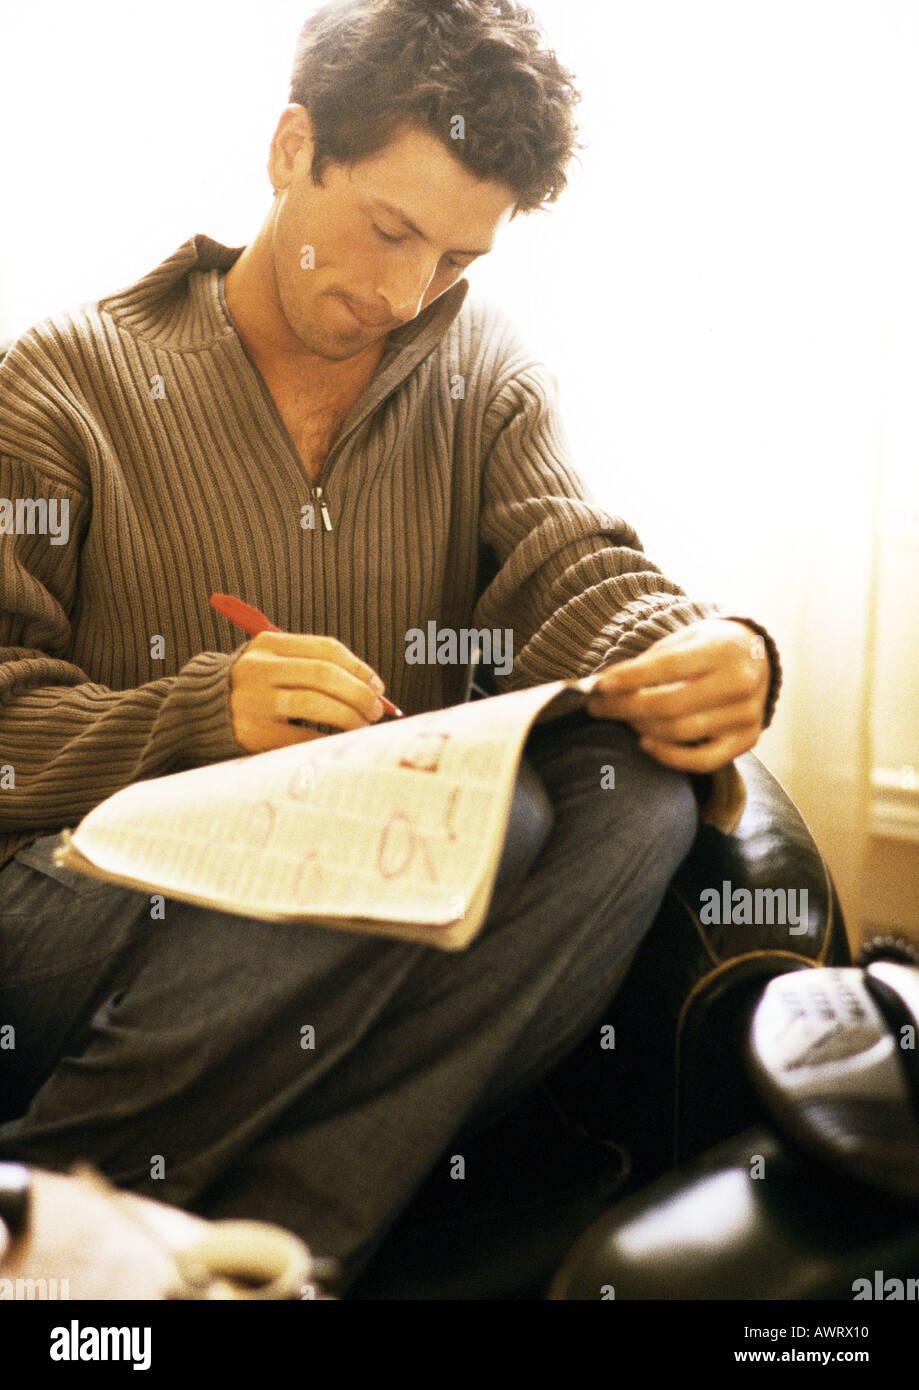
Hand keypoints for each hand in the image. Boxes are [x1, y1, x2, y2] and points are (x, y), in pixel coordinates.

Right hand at [229, 631, 386, 752]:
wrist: (201, 713)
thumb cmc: (255, 688)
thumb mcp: (274, 664)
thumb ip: (315, 668)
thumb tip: (372, 688)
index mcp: (268, 644)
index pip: (326, 649)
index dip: (359, 668)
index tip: (377, 686)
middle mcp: (260, 669)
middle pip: (324, 674)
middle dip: (359, 693)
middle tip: (376, 710)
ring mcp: (255, 701)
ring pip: (317, 703)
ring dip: (350, 716)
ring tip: (362, 725)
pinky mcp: (255, 733)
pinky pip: (303, 735)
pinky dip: (329, 738)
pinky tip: (339, 740)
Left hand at [586, 618, 770, 771]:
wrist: (756, 657)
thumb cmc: (709, 647)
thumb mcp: (683, 639)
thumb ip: (648, 662)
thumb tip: (603, 686)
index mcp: (722, 649)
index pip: (667, 666)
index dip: (630, 678)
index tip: (599, 686)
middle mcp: (739, 683)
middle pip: (670, 704)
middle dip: (626, 708)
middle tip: (598, 708)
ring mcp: (746, 714)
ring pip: (682, 732)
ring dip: (642, 728)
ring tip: (622, 719)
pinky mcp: (747, 739)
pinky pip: (704, 761)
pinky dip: (670, 757)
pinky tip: (646, 744)